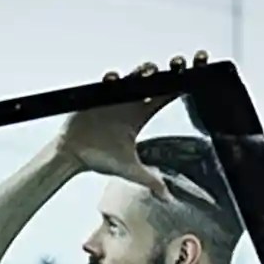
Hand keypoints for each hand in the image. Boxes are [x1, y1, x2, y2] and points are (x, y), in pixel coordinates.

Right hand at [55, 62, 175, 197]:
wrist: (73, 154)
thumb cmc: (100, 159)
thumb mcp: (129, 170)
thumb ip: (149, 179)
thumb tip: (167, 196)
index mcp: (140, 115)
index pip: (164, 96)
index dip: (178, 85)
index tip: (190, 77)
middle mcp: (130, 103)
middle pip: (152, 81)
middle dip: (164, 71)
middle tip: (174, 66)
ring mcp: (114, 97)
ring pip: (133, 77)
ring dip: (141, 71)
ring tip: (149, 70)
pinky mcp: (98, 95)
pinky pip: (108, 83)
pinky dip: (113, 79)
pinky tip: (116, 79)